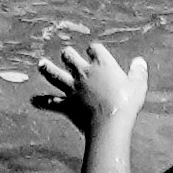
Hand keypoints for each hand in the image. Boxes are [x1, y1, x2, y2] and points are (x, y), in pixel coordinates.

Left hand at [25, 33, 142, 137]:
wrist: (109, 123)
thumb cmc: (126, 103)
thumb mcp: (138, 85)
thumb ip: (138, 72)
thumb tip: (139, 61)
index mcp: (102, 65)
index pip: (95, 50)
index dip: (94, 49)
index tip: (93, 50)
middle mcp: (84, 73)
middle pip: (71, 58)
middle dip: (68, 55)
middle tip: (66, 53)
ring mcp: (73, 89)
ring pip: (56, 75)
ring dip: (48, 70)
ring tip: (40, 64)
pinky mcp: (67, 105)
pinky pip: (51, 103)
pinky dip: (42, 102)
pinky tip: (33, 100)